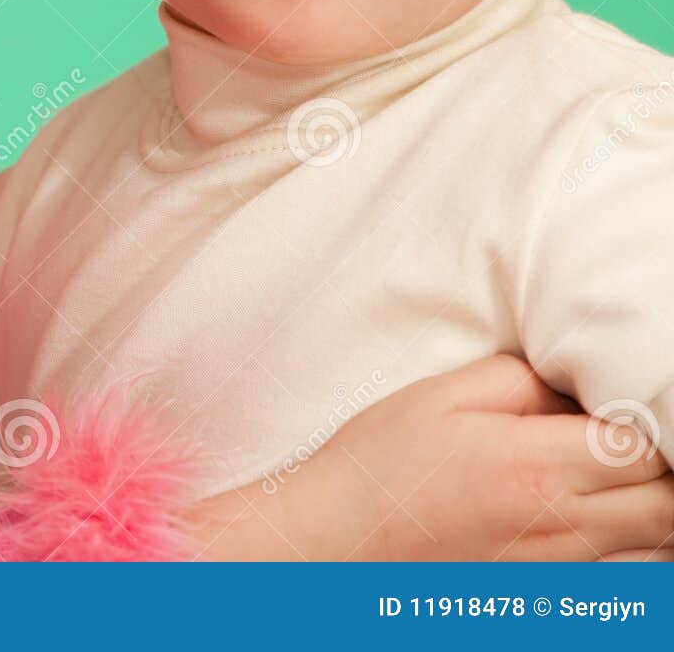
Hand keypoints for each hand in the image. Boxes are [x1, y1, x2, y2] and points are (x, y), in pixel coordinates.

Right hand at [189, 354, 672, 560]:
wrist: (335, 543)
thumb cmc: (380, 465)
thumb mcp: (440, 397)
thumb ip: (519, 381)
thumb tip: (572, 386)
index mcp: (535, 468)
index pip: (643, 448)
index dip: (647, 420)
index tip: (620, 401)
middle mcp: (560, 528)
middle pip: (666, 507)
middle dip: (661, 469)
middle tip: (627, 438)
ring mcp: (556, 570)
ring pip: (654, 547)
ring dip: (648, 507)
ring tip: (611, 473)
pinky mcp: (545, 596)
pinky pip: (619, 575)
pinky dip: (626, 545)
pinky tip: (592, 514)